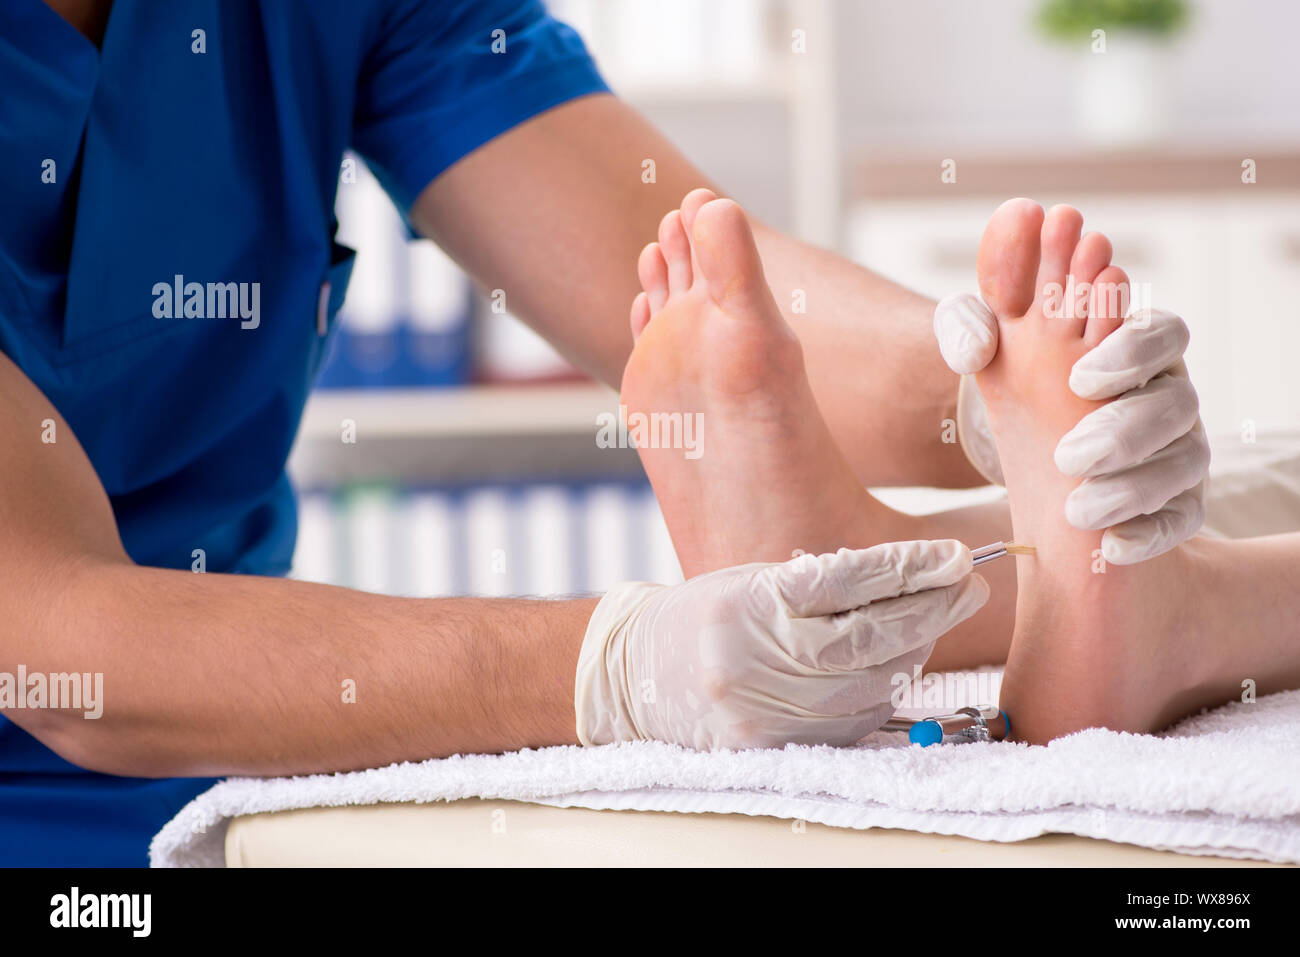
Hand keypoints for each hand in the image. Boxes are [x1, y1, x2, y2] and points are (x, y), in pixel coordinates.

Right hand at [574, 541, 988, 749]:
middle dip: (928, 610)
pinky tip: (893, 667)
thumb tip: (912, 583)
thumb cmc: (705, 615)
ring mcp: (761, 708)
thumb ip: (823, 584)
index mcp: (750, 602)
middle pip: (867, 640)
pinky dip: (880, 693)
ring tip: (927, 622)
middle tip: (967, 586)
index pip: (847, 582)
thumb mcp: (754, 581)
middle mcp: (753, 658)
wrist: (636, 676)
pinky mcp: (768, 745)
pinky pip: (850, 723)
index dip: (907, 569)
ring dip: (910, 653)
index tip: (954, 556)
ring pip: (868, 686)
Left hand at [934, 293, 1208, 563]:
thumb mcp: (982, 345)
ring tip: (1077, 511)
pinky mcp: (1178, 498)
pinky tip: (1113, 546)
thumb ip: (967, 331)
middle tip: (1068, 457)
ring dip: (1133, 489)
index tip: (1078, 380)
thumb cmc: (1011, 378)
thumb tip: (974, 348)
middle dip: (1124, 431)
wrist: (1023, 439)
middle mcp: (1167, 392)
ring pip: (1185, 463)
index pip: (1162, 333)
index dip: (1133, 351)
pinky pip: (1184, 516)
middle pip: (1176, 403)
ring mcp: (1179, 446)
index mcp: (1134, 344)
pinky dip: (1153, 533)